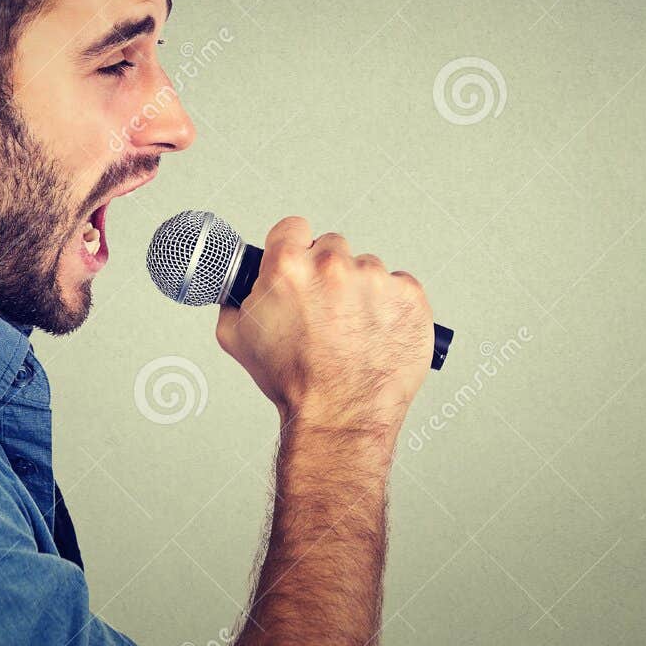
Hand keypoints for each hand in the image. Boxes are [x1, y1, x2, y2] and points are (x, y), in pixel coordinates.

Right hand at [215, 216, 432, 442]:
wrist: (340, 416)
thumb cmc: (293, 382)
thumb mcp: (237, 338)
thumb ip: (235, 300)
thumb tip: (239, 285)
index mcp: (289, 266)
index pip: (293, 228)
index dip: (293, 247)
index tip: (299, 265)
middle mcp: (333, 266)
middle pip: (332, 248)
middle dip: (327, 274)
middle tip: (325, 311)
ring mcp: (376, 280)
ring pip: (367, 269)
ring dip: (361, 291)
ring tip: (353, 330)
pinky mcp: (410, 297)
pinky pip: (400, 287)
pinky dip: (392, 306)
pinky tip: (378, 332)